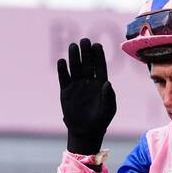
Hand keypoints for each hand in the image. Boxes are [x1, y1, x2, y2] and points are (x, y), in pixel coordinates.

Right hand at [57, 38, 116, 154]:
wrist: (85, 132)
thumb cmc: (100, 121)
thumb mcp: (108, 110)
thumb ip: (109, 96)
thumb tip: (108, 82)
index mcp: (100, 84)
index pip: (100, 66)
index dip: (98, 56)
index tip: (96, 46)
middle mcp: (88, 82)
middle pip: (87, 63)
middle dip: (86, 52)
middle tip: (84, 41)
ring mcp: (76, 85)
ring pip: (75, 67)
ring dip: (74, 57)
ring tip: (73, 46)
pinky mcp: (65, 91)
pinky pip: (63, 78)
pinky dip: (62, 70)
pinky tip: (62, 61)